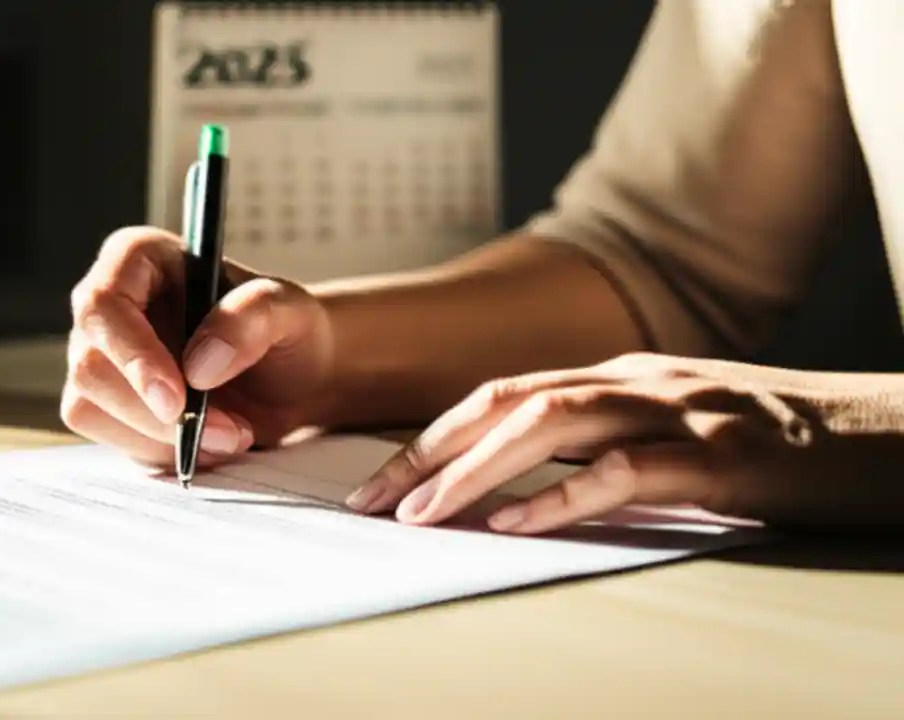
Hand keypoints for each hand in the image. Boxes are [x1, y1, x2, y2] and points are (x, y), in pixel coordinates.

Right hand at [62, 227, 334, 468]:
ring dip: (160, 439)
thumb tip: (199, 366)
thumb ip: (253, 318)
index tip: (176, 399)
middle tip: (227, 431)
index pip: (103, 303)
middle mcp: (110, 306)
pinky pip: (110, 438)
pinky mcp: (108, 404)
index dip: (131, 354)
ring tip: (228, 435)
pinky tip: (205, 444)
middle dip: (156, 414)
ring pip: (90, 408)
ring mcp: (103, 357)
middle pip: (90, 366)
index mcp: (139, 259)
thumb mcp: (292, 311)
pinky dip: (159, 453)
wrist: (292, 379)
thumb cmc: (287, 330)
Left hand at [346, 352, 903, 532]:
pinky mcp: (726, 456)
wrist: (888, 435)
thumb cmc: (776, 444)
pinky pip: (629, 471)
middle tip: (372, 500)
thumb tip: (516, 483)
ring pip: (555, 422)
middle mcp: (640, 381)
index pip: (503, 394)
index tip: (380, 480)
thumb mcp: (675, 429)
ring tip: (421, 514)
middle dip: (430, 449)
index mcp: (620, 376)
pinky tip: (515, 524)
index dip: (434, 435)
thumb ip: (604, 441)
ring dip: (476, 470)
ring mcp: (683, 412)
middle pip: (510, 401)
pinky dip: (563, 496)